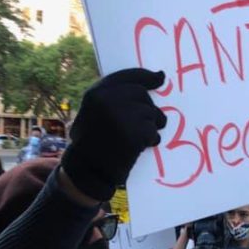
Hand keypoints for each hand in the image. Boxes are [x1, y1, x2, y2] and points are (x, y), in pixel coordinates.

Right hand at [62, 68, 166, 200]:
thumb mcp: (94, 112)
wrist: (88, 171)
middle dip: (148, 108)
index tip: (160, 78)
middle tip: (148, 121)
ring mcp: (121, 116)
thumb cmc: (92, 142)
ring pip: (151, 113)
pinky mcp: (134, 133)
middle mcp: (108, 101)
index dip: (146, 77)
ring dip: (151, 126)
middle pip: (142, 94)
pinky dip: (151, 139)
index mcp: (96, 93)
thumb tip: (158, 77)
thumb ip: (115, 96)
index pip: (127, 76)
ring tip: (139, 137)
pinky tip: (141, 146)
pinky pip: (153, 131)